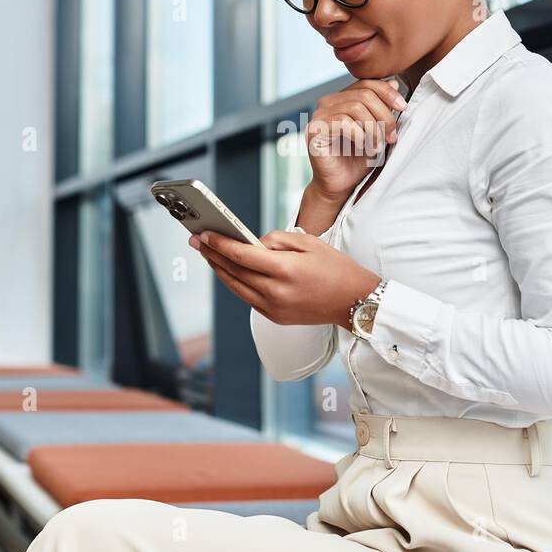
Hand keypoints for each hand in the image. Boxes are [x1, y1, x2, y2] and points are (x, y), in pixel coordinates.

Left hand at [188, 228, 380, 329]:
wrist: (354, 302)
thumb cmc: (336, 269)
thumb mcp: (309, 242)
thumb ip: (277, 240)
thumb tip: (254, 243)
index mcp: (285, 270)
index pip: (241, 254)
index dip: (219, 244)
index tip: (205, 234)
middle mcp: (275, 292)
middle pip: (233, 271)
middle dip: (212, 254)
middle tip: (197, 241)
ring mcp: (273, 308)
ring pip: (236, 286)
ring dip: (219, 270)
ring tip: (208, 255)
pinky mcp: (274, 317)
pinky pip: (247, 297)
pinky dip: (235, 283)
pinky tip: (229, 271)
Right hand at [306, 77, 407, 199]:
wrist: (339, 186)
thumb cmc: (357, 159)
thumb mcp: (377, 131)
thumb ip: (383, 109)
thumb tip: (394, 83)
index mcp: (342, 98)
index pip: (367, 83)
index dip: (387, 93)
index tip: (403, 108)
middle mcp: (328, 102)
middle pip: (364, 95)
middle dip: (384, 115)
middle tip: (391, 137)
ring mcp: (319, 115)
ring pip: (355, 107)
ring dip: (373, 128)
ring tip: (377, 146)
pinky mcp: (314, 130)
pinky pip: (343, 122)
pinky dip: (359, 135)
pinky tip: (363, 147)